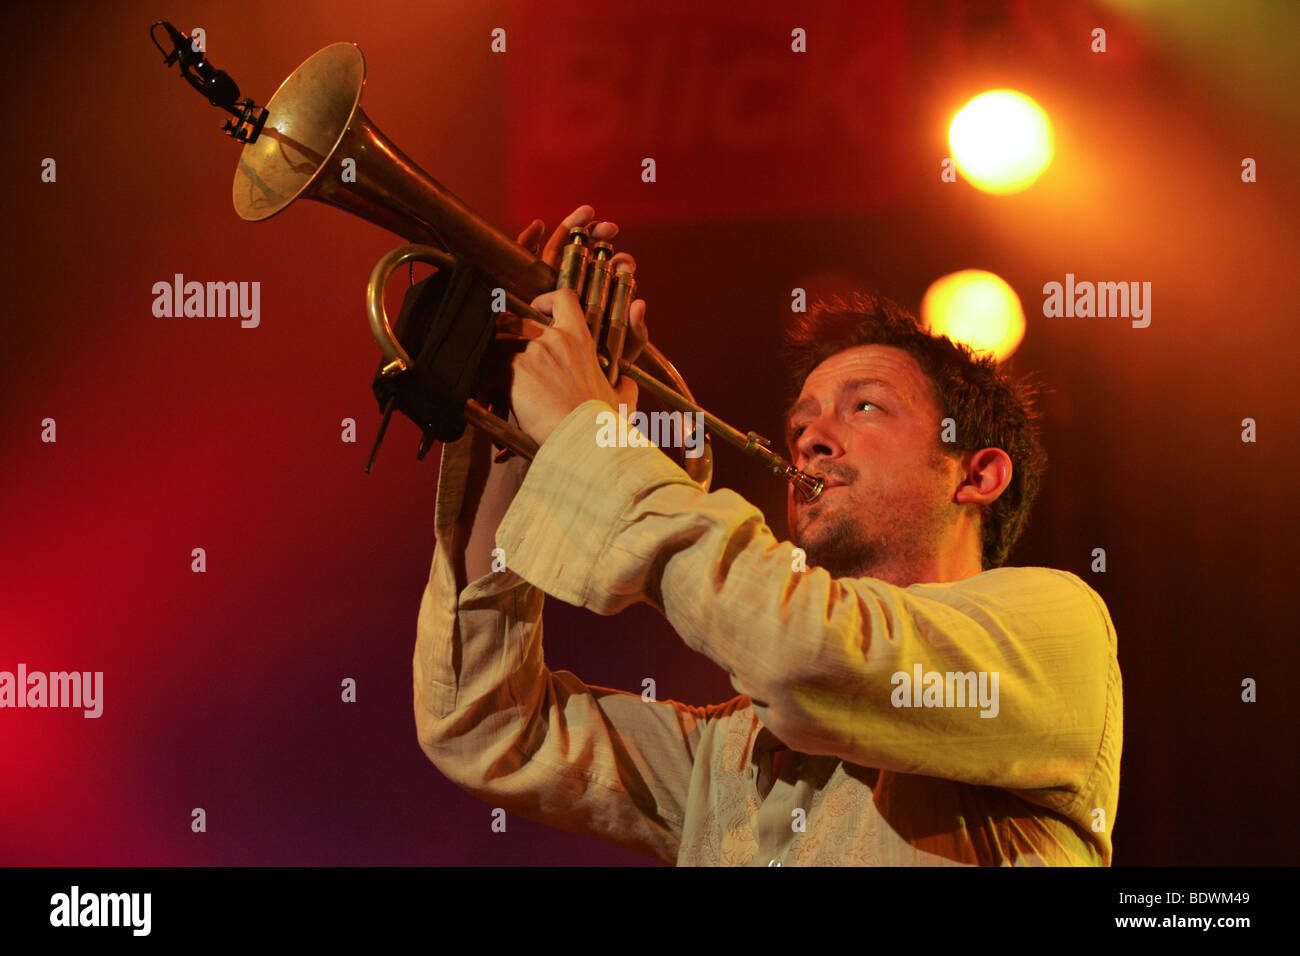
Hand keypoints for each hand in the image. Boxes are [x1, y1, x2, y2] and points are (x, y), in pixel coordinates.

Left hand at [507, 205, 647, 446]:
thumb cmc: (603, 423)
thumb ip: (624, 384)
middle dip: (508, 335)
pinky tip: (487, 395)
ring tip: (492, 378)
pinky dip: (484, 379)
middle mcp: (554, 338)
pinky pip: (487, 365)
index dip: (546, 301)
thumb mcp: (623, 399)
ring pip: (498, 341)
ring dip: (493, 357)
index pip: (563, 299)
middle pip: (519, 321)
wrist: (583, 440)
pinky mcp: (511, 370)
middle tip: (506, 357)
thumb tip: (627, 383)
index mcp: (580, 338)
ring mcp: (531, 352)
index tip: (538, 311)